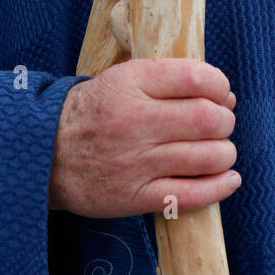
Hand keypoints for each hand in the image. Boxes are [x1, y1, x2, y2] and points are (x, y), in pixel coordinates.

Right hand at [48, 58, 238, 217]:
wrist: (45, 155)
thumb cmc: (92, 112)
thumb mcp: (121, 79)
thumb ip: (166, 79)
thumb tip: (222, 92)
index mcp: (131, 83)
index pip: (195, 77)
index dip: (220, 84)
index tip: (221, 92)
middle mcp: (136, 121)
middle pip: (207, 118)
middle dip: (225, 120)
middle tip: (221, 123)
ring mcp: (138, 161)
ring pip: (206, 157)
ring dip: (225, 152)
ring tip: (221, 150)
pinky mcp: (137, 196)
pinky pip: (192, 195)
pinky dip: (219, 187)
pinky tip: (228, 179)